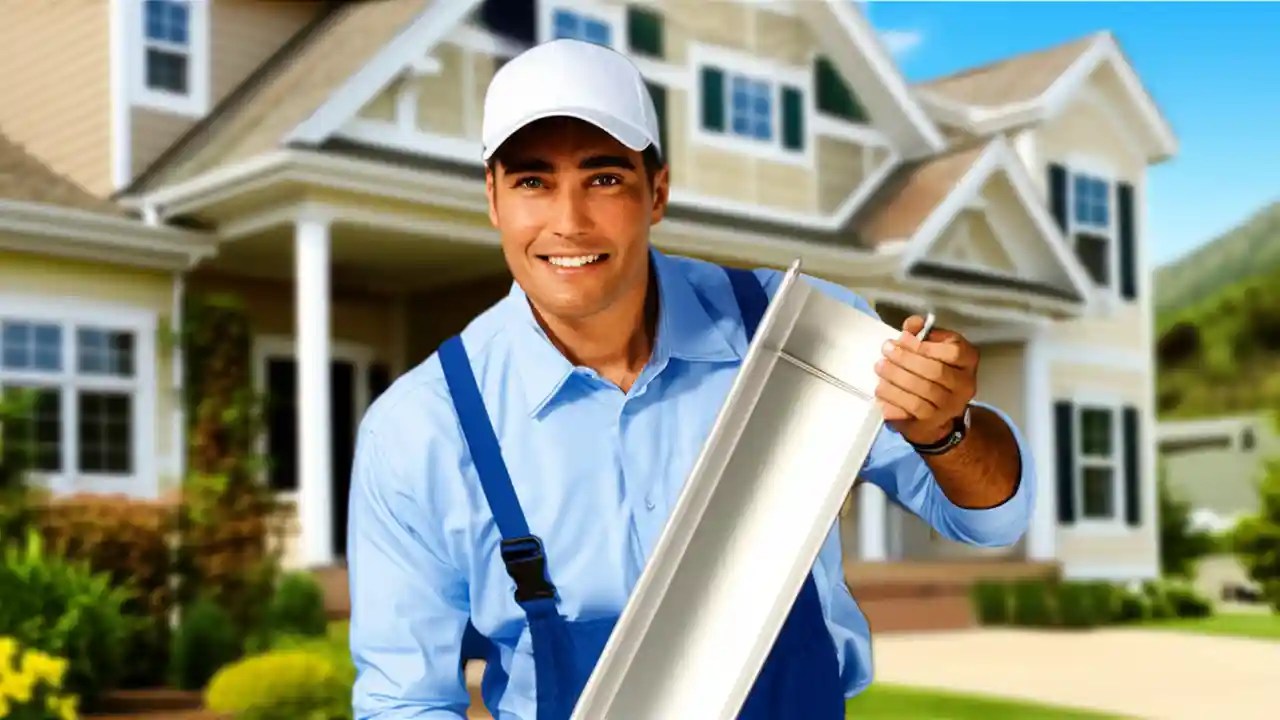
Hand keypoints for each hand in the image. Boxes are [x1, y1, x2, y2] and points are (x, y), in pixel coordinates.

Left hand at [873, 315, 978, 444]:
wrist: (936, 416)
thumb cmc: (932, 373)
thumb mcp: (931, 348)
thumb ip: (922, 334)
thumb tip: (913, 324)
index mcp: (968, 362)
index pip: (954, 351)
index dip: (926, 345)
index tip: (903, 338)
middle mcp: (964, 385)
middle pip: (935, 371)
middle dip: (906, 358)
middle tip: (886, 350)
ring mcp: (950, 407)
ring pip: (922, 390)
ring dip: (896, 377)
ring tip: (880, 366)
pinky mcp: (932, 422)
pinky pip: (911, 408)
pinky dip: (893, 396)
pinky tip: (880, 388)